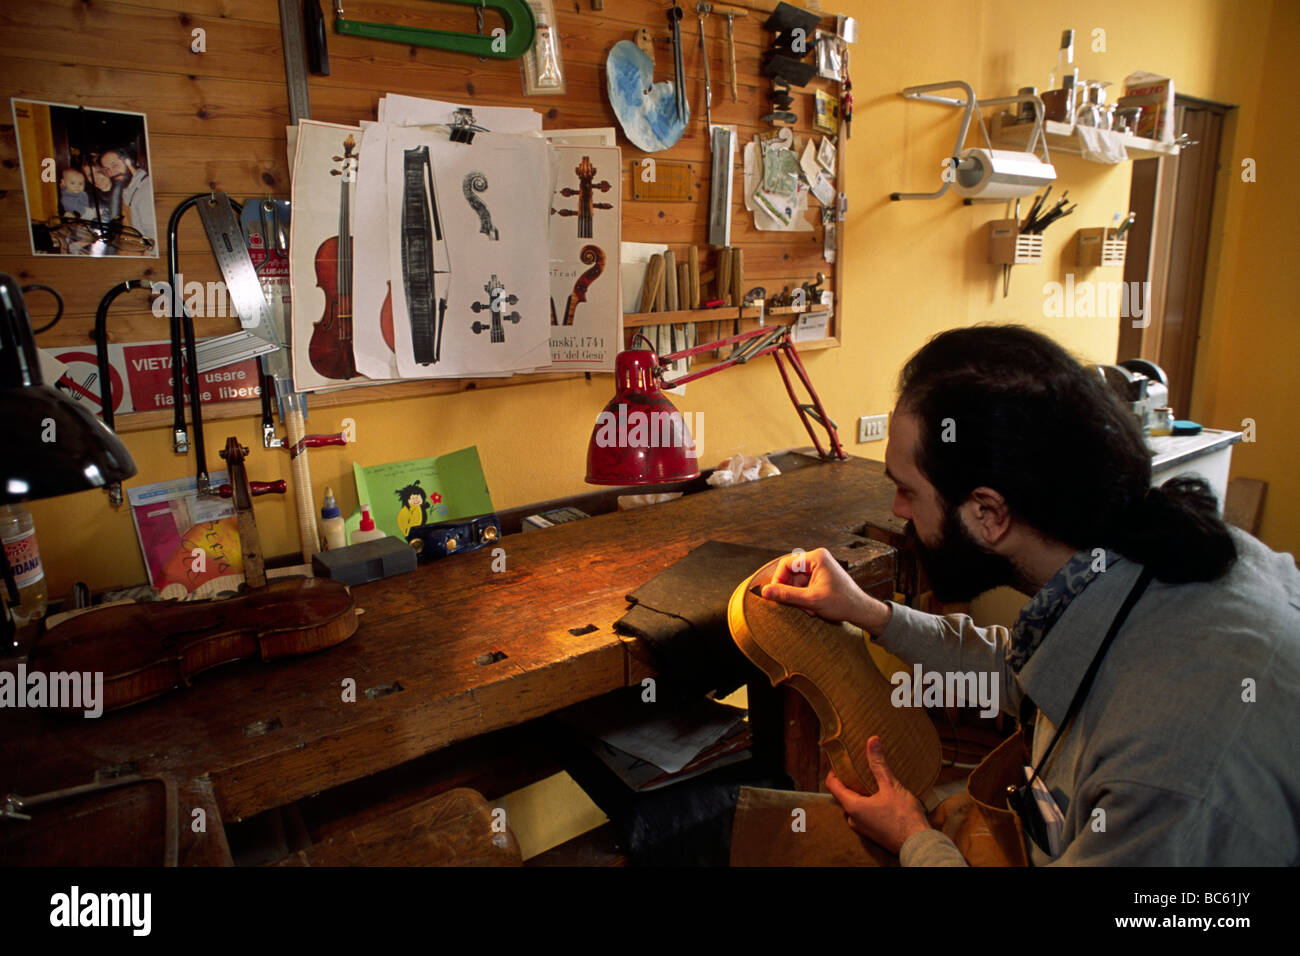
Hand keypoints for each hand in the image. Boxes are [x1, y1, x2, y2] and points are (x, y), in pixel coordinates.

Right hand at [759, 547, 890, 633]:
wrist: (861, 611)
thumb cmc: (841, 602)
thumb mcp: (810, 600)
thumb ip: (786, 595)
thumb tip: (765, 592)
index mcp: (816, 557)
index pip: (786, 564)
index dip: (778, 580)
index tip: (775, 595)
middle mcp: (817, 559)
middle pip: (790, 573)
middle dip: (792, 592)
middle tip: (796, 606)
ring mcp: (819, 568)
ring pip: (796, 582)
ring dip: (799, 597)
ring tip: (809, 609)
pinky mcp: (821, 577)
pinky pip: (804, 586)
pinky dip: (805, 598)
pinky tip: (813, 608)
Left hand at [826, 736, 930, 855]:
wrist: (919, 845)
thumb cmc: (904, 818)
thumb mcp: (891, 786)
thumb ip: (879, 764)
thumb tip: (872, 741)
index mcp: (852, 807)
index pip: (832, 785)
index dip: (834, 770)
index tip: (841, 760)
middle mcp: (853, 819)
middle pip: (843, 794)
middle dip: (850, 780)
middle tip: (859, 766)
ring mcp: (862, 828)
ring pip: (855, 804)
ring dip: (861, 792)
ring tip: (872, 778)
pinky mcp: (873, 833)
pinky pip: (864, 814)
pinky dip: (869, 802)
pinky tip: (882, 796)